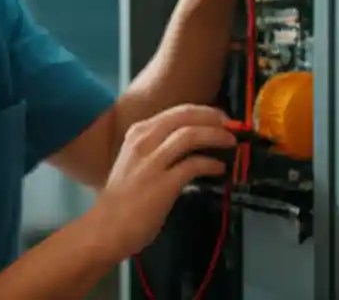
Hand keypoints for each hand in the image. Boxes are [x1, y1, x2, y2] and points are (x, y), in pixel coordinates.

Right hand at [86, 105, 234, 258]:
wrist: (107, 227)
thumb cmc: (121, 198)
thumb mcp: (134, 160)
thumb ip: (156, 148)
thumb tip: (187, 143)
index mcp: (137, 133)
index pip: (176, 112)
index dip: (203, 112)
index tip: (219, 117)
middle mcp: (143, 140)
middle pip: (185, 116)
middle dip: (213, 118)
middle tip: (231, 125)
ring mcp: (152, 161)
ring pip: (191, 135)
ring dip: (216, 136)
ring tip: (230, 143)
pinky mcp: (163, 183)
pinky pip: (194, 164)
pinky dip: (211, 164)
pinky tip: (219, 168)